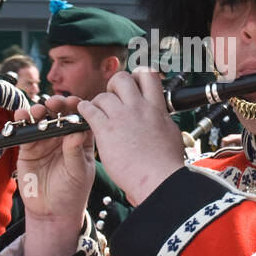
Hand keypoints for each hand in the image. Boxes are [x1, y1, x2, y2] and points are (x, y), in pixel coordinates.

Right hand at [15, 96, 96, 255]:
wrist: (52, 212)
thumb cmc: (72, 193)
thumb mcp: (79, 173)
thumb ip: (76, 152)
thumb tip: (77, 132)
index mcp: (80, 139)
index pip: (80, 118)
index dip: (77, 107)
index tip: (74, 102)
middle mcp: (62, 137)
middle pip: (59, 114)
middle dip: (56, 104)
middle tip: (54, 102)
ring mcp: (45, 141)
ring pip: (41, 120)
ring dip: (38, 111)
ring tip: (37, 111)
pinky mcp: (28, 149)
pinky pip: (24, 132)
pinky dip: (21, 123)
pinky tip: (21, 118)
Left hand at [78, 68, 185, 205]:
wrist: (160, 179)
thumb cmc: (167, 164)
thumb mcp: (171, 134)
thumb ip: (162, 121)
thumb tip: (161, 117)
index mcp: (156, 108)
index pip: (148, 76)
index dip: (137, 76)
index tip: (132, 86)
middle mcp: (139, 108)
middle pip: (122, 78)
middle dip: (114, 85)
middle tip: (112, 98)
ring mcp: (122, 117)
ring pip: (103, 95)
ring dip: (98, 102)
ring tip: (97, 112)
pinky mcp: (106, 130)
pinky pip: (89, 110)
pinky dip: (84, 110)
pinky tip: (84, 115)